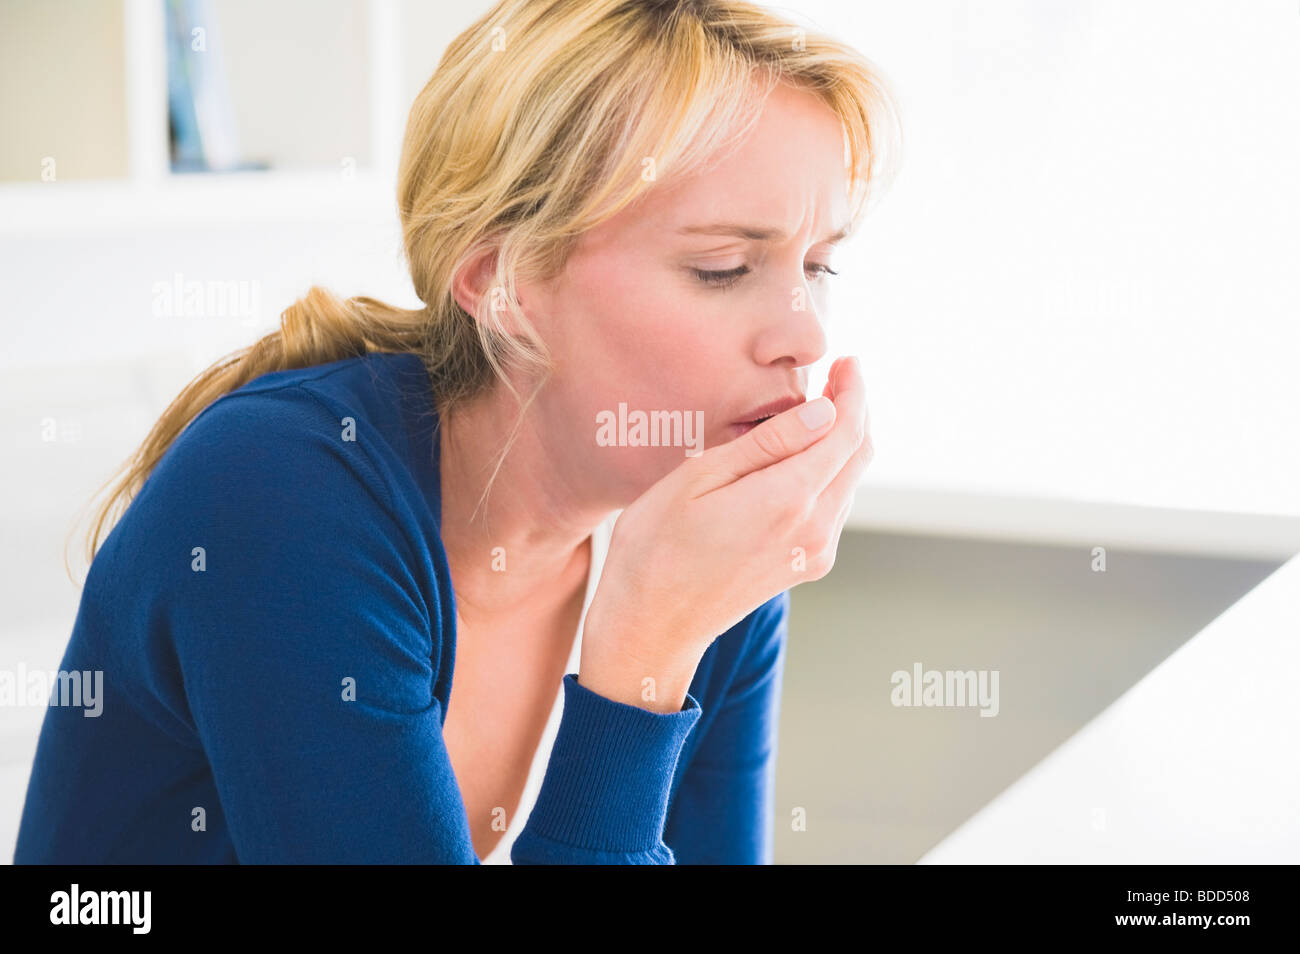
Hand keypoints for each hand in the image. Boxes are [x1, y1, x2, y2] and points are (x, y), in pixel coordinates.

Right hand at [579, 356, 872, 709]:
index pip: (846, 431)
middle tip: (837, 377)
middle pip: (859, 455)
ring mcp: (814, 553)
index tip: (846, 363)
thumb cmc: (656, 546)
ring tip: (817, 410)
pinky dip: (830, 472)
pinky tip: (801, 458)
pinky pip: (833, 507)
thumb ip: (766, 444)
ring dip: (842, 442)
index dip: (853, 391)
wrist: (651, 625)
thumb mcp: (698, 478)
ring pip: (849, 481)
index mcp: (788, 499)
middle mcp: (813, 529)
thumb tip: (822, 412)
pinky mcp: (806, 566)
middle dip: (854, 411)